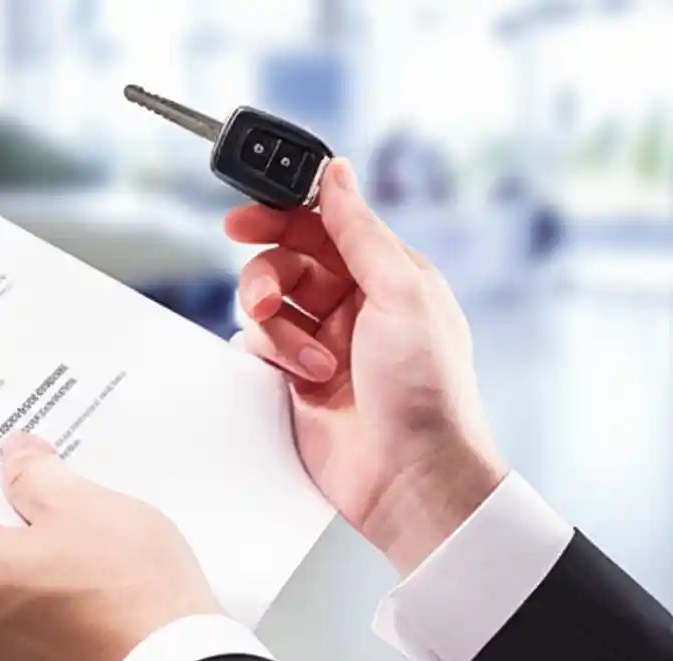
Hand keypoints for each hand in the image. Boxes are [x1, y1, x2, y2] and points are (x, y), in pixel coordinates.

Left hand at [0, 433, 218, 660]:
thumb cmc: (123, 594)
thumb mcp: (76, 503)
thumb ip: (34, 473)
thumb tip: (17, 459)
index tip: (15, 461)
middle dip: (23, 513)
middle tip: (66, 491)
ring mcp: (7, 651)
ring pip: (18, 576)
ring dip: (50, 550)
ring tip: (98, 535)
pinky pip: (44, 608)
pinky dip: (67, 586)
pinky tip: (107, 571)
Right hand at [226, 159, 507, 574]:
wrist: (411, 477)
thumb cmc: (427, 390)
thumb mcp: (401, 293)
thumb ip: (360, 230)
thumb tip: (337, 172)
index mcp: (387, 276)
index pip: (323, 224)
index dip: (281, 214)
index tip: (245, 217)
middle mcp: (354, 305)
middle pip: (286, 262)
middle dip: (268, 276)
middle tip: (263, 296)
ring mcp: (324, 343)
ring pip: (267, 305)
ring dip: (279, 329)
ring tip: (308, 360)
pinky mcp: (296, 381)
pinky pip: (258, 348)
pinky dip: (273, 358)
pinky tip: (304, 380)